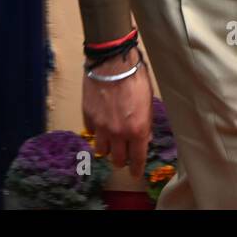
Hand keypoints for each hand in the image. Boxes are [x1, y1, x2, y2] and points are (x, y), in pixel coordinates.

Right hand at [82, 47, 153, 179]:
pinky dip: (96, 133)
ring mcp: (101, 127)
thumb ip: (146, 122)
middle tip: (124, 155)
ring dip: (107, 149)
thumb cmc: (136, 78)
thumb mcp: (149, 101)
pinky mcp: (88, 118)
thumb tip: (145, 137)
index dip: (136, 169)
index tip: (135, 173)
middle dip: (122, 160)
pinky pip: (92, 133)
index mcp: (138, 130)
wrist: (112, 62)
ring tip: (110, 142)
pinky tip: (100, 124)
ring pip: (102, 151)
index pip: (137, 159)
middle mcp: (118, 133)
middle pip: (118, 159)